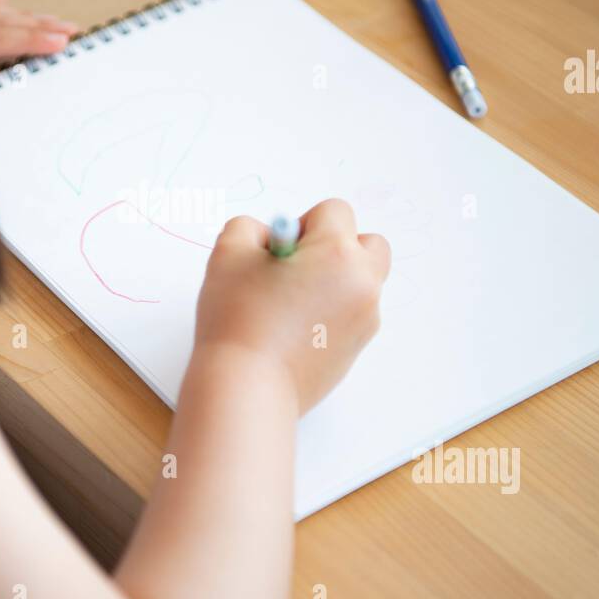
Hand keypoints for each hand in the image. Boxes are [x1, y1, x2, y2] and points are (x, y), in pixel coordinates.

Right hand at [192, 199, 390, 413]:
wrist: (248, 387)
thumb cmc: (237, 318)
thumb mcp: (228, 253)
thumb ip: (249, 228)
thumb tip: (270, 237)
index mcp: (338, 253)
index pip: (335, 211)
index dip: (303, 223)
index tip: (279, 253)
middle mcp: (363, 284)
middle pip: (369, 244)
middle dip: (338, 247)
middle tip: (300, 269)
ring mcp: (366, 320)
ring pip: (362, 282)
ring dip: (336, 281)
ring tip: (294, 304)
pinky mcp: (358, 349)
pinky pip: (354, 315)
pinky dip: (333, 313)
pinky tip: (296, 330)